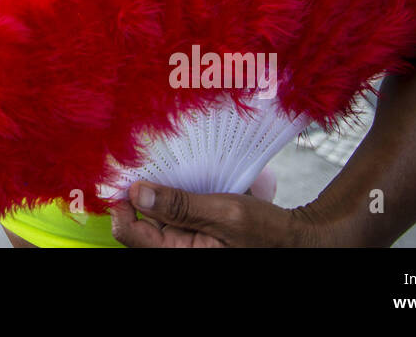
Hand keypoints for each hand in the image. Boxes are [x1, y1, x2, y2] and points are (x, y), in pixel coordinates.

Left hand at [108, 181, 327, 247]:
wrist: (294, 238)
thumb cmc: (267, 231)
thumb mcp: (225, 213)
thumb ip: (180, 205)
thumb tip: (138, 193)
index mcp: (180, 254)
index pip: (128, 231)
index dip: (121, 202)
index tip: (126, 173)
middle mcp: (176, 250)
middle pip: (136, 221)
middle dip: (139, 192)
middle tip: (145, 161)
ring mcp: (182, 242)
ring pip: (151, 214)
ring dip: (155, 190)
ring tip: (164, 166)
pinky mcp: (190, 233)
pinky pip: (169, 214)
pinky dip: (170, 194)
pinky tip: (180, 177)